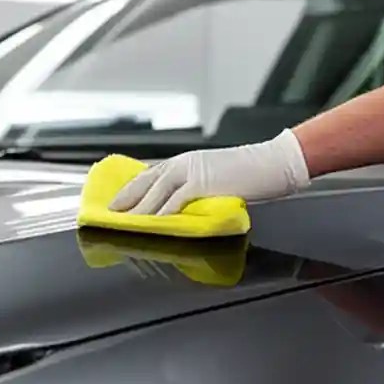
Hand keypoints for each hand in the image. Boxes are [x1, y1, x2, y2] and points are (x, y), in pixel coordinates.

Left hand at [110, 130, 311, 214]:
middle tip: (110, 214)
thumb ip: (193, 188)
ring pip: (156, 192)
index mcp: (185, 162)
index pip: (150, 175)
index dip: (131, 190)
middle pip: (146, 182)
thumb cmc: (249, 172)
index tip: (117, 202)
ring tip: (125, 222)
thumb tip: (178, 206)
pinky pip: (176, 200)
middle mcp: (183, 163)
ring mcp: (192, 171)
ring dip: (139, 209)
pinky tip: (152, 222)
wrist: (273, 163)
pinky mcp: (203, 182)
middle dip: (127, 199)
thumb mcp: (214, 177)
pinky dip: (163, 212)